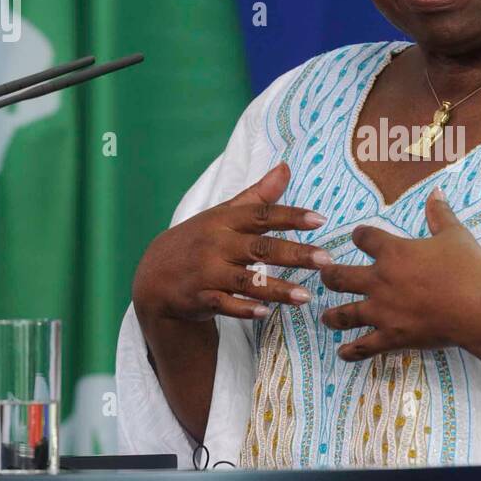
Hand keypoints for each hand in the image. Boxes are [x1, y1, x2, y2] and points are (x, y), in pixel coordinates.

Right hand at [132, 161, 329, 324]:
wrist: (154, 277)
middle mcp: (216, 245)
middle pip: (260, 247)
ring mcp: (207, 272)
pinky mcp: (199, 298)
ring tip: (306, 296)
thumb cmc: (199, 241)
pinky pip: (224, 305)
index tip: (320, 220)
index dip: (290, 216)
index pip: (261, 214)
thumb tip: (285, 168)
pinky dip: (244, 309)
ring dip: (277, 288)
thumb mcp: (223, 215)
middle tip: (325, 259)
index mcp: (225, 221)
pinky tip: (267, 313)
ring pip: (246, 280)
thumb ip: (257, 196)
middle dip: (295, 253)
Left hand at [318, 187, 480, 361]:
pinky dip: (351, 351)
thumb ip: (439, 214)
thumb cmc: (469, 267)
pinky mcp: (392, 336)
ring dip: (332, 316)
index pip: (364, 237)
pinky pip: (364, 346)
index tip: (358, 236)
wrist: (480, 307)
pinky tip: (342, 352)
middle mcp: (380, 281)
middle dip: (329, 276)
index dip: (359, 235)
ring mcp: (383, 311)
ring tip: (326, 317)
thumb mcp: (454, 234)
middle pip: (340, 277)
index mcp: (393, 252)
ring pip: (345, 314)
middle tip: (325, 275)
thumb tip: (435, 192)